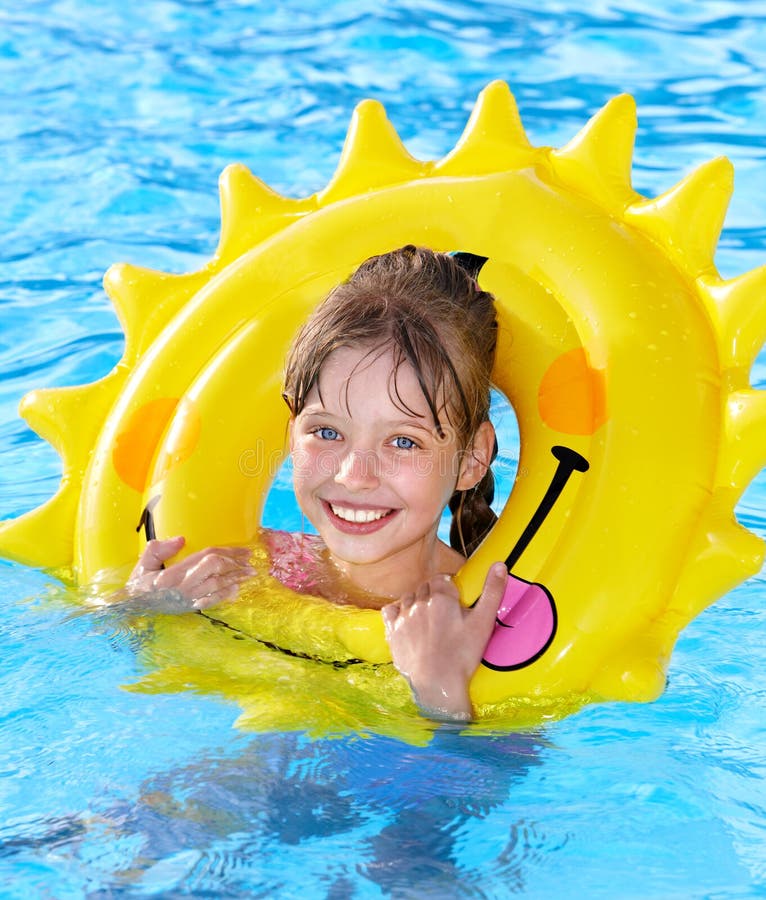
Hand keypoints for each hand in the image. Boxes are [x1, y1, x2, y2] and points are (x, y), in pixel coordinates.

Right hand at [125, 536, 254, 610]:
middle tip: (249, 559)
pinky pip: (213, 602)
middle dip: (235, 563)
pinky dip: (226, 595)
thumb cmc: (138, 585)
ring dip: (236, 578)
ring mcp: (188, 599)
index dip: (226, 552)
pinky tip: (236, 589)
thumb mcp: (142, 564)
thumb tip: (181, 539)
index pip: (206, 557)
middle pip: (216, 570)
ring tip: (249, 573)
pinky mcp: (190, 608)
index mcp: (174, 573)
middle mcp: (184, 586)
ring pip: (218, 586)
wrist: (132, 609)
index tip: (241, 550)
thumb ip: (159, 549)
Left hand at [381, 562, 507, 720]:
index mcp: (441, 597)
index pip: (442, 578)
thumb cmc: (462, 655)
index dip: (449, 587)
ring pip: (408, 597)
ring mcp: (403, 617)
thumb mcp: (483, 622)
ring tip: (428, 616)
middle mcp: (419, 602)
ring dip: (417, 601)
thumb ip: (492, 591)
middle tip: (444, 611)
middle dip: (434, 593)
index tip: (455, 599)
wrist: (437, 684)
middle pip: (425, 586)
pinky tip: (406, 619)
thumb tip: (500, 565)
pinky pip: (390, 610)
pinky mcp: (392, 631)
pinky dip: (397, 611)